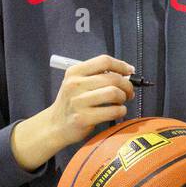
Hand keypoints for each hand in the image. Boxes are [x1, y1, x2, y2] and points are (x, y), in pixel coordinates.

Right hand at [11, 54, 133, 169]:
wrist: (55, 125)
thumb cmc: (71, 103)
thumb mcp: (76, 82)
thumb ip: (97, 75)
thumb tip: (125, 72)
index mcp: (74, 72)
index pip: (104, 61)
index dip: (121, 65)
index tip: (130, 71)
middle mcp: (75, 84)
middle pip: (112, 78)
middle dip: (126, 85)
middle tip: (128, 91)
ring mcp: (78, 102)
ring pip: (113, 93)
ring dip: (123, 98)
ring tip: (121, 102)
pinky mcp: (83, 118)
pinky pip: (112, 111)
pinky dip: (121, 111)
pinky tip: (118, 111)